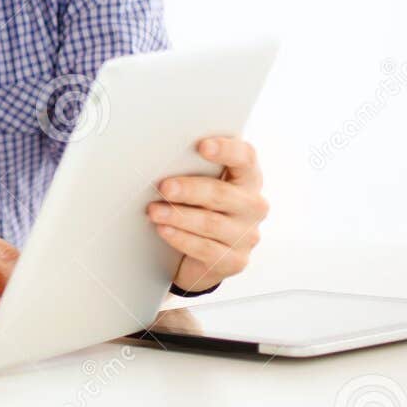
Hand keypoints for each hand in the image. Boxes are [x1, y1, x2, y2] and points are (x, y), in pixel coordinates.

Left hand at [146, 136, 266, 291]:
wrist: (202, 255)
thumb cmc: (198, 208)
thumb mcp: (199, 186)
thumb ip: (192, 170)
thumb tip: (159, 158)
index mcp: (247, 178)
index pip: (245, 157)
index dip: (226, 150)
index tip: (202, 146)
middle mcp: (253, 205)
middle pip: (222, 193)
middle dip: (189, 189)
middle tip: (164, 187)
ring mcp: (247, 235)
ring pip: (211, 223)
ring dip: (178, 216)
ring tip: (153, 211)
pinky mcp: (235, 261)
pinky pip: (206, 249)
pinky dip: (181, 238)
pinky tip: (164, 230)